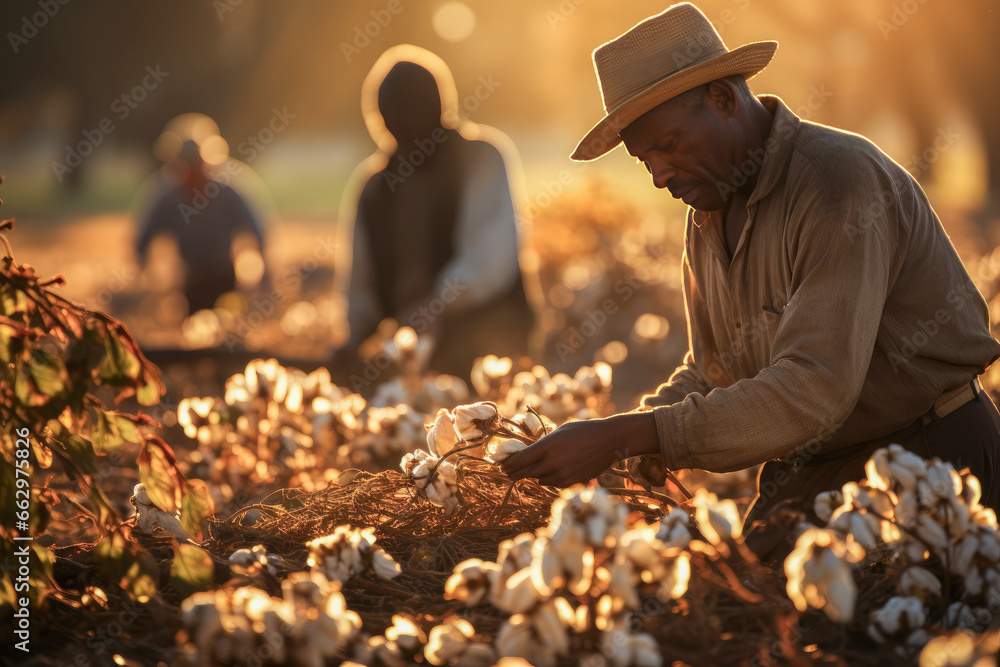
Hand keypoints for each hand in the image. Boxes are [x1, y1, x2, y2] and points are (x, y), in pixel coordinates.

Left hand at [501, 412, 659, 486]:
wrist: (609, 441)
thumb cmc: (583, 430)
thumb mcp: (559, 431)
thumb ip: (542, 444)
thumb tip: (526, 453)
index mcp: (547, 446)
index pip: (519, 461)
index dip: (508, 465)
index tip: (502, 467)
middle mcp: (552, 463)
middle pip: (525, 474)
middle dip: (514, 473)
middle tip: (508, 472)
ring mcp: (562, 475)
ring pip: (538, 480)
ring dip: (533, 475)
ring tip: (534, 467)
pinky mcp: (571, 483)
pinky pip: (552, 484)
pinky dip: (548, 479)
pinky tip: (550, 471)